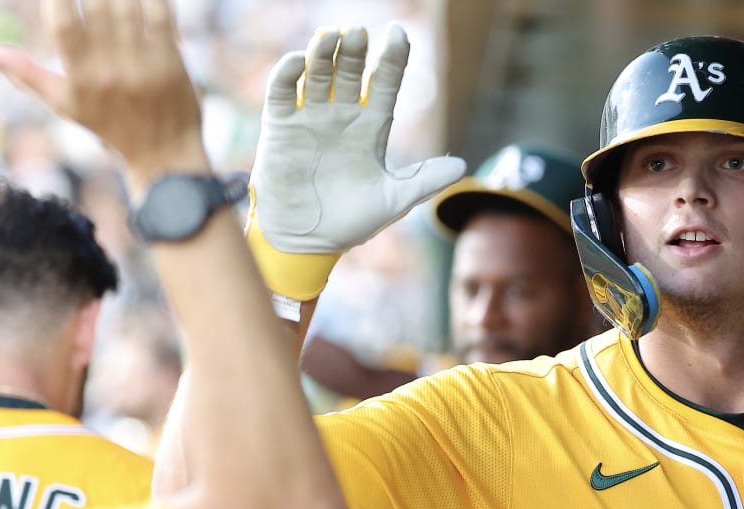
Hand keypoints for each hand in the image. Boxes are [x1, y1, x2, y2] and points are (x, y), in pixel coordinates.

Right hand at [0, 0, 207, 186]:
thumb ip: (27, 75)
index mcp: (80, 77)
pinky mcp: (171, 62)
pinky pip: (161, 15)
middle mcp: (110, 70)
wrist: (165, 156)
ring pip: (128, 5)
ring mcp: (143, 65)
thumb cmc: (110, 127)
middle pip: (98, 5)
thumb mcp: (65, 105)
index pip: (63, 23)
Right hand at [249, 23, 465, 255]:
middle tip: (358, 32)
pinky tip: (298, 61)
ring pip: (317, 75)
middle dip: (354, 51)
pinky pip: (283, 93)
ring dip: (324, 53)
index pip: (384, 82)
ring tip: (332, 36)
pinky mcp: (281, 127)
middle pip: (350, 71)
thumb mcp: (393, 200)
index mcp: (371, 127)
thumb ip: (424, 180)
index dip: (392, 57)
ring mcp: (310, 118)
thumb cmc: (351, 222)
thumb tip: (462, 167)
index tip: (398, 33)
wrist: (307, 241)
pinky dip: (287, 74)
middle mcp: (342, 115)